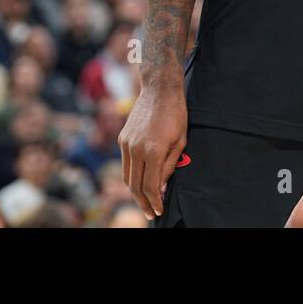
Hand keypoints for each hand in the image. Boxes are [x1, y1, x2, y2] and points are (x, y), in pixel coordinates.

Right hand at [119, 81, 187, 219]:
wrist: (159, 89)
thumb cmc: (176, 114)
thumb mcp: (180, 141)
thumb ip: (169, 166)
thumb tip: (161, 187)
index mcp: (152, 150)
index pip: (149, 185)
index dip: (154, 201)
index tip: (158, 211)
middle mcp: (135, 149)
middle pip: (135, 185)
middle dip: (142, 202)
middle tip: (150, 213)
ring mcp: (126, 143)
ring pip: (127, 176)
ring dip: (134, 192)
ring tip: (144, 202)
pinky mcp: (122, 139)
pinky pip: (125, 164)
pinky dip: (131, 176)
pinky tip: (139, 182)